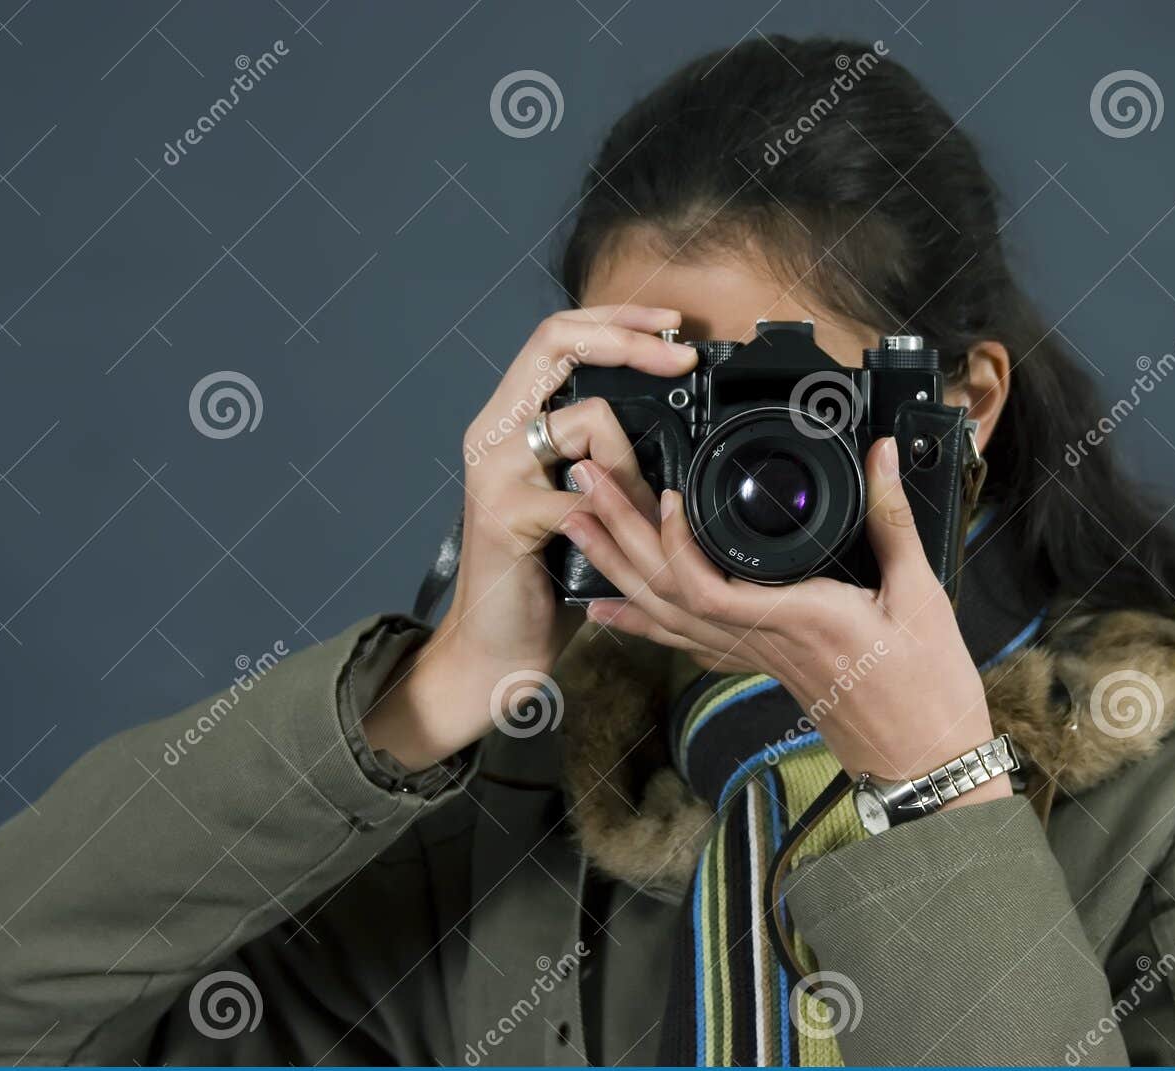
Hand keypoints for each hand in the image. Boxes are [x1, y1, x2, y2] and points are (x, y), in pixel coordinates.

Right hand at [364, 305, 695, 769]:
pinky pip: (586, 494)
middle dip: (630, 340)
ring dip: (632, 463)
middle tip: (680, 355)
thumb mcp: (582, 500)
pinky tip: (608, 543)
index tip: (671, 325)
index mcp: (510, 423)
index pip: (557, 336)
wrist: (498, 647)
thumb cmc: (545, 576)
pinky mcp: (506, 515)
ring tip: (634, 513)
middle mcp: (493, 434)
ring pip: (587, 419)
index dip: (615, 320)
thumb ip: (604, 457)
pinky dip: (617, 517)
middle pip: (557, 343)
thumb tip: (667, 422)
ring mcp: (495, 472)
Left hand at [562, 436, 1003, 799]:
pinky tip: (607, 606)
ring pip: (665, 616)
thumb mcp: (920, 595)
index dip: (673, 544)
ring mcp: (754, 657)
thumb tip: (882, 453)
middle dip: (617, 536)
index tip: (663, 494)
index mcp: (796, 618)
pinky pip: (685, 640)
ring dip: (614, 569)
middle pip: (666, 592)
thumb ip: (891, 519)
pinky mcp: (758, 665)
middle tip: (581, 486)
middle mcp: (761, 640)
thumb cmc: (925, 688)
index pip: (706, 587)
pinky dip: (641, 619)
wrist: (923, 760)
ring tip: (574, 525)